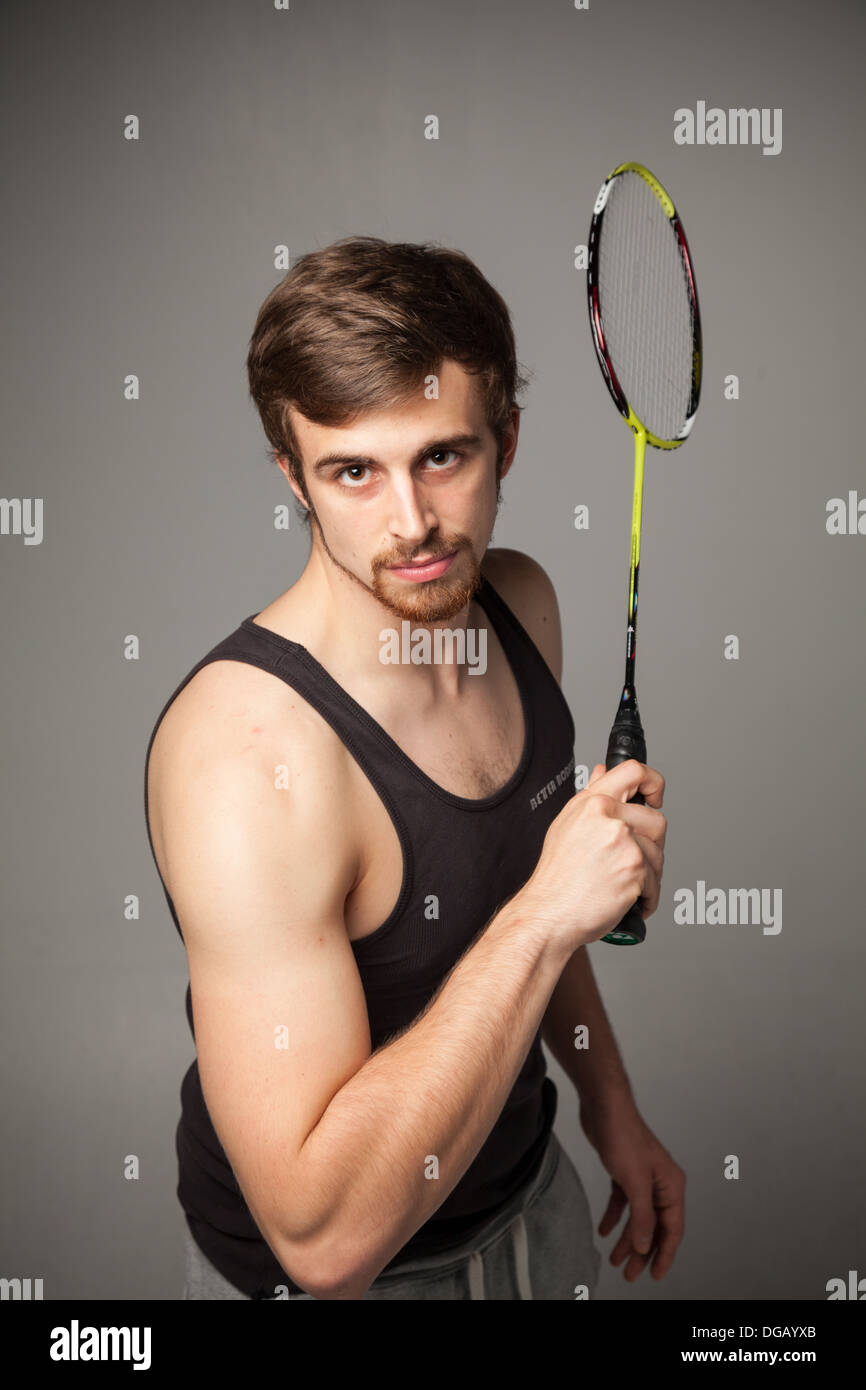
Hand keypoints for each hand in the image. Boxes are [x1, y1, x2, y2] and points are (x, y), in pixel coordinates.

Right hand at [520, 759, 666, 950]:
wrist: (548, 914)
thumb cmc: (556, 877)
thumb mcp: (567, 825)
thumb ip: (592, 796)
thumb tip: (604, 771)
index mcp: (591, 803)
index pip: (634, 771)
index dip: (653, 781)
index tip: (655, 797)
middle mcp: (608, 817)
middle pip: (657, 821)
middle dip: (651, 845)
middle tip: (632, 862)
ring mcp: (623, 842)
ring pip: (658, 854)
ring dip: (648, 875)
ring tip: (623, 886)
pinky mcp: (635, 868)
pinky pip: (655, 881)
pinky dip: (647, 897)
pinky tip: (627, 901)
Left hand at [580, 1095, 685, 1280]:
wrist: (604, 1107)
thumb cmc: (624, 1138)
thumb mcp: (635, 1183)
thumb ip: (642, 1218)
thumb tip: (646, 1246)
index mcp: (672, 1186)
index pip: (672, 1230)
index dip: (664, 1255)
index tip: (655, 1277)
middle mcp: (661, 1184)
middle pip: (655, 1226)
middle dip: (642, 1252)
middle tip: (629, 1275)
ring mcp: (643, 1178)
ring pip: (638, 1217)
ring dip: (627, 1239)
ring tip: (615, 1260)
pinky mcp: (625, 1172)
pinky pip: (623, 1202)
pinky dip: (614, 1217)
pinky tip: (603, 1230)